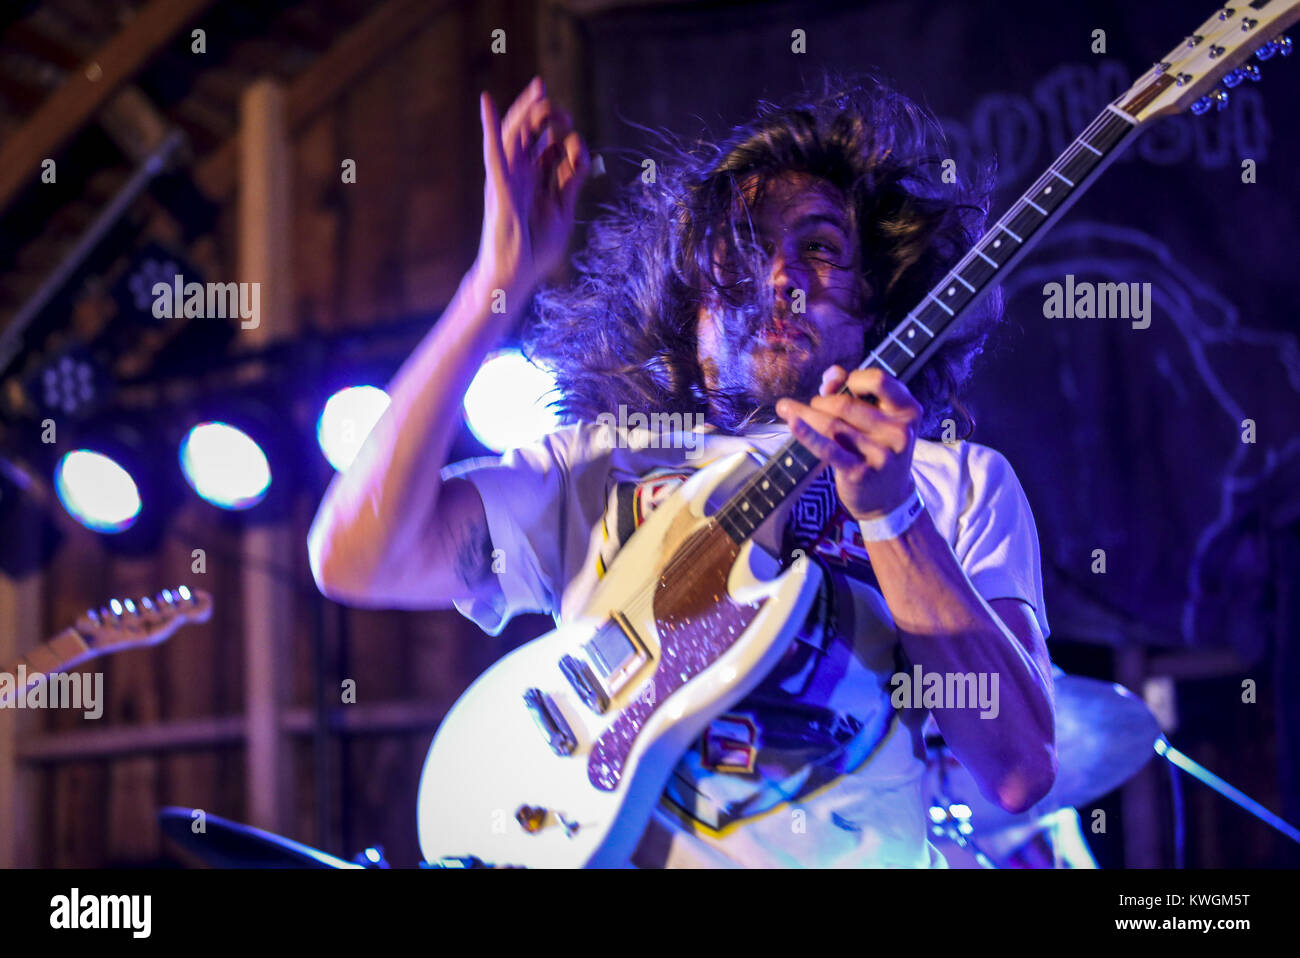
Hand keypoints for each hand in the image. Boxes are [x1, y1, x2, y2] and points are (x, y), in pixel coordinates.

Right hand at [475, 76, 589, 296]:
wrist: (515, 274)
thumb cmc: (535, 249)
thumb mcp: (563, 211)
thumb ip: (571, 182)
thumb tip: (579, 154)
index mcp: (536, 182)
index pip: (547, 147)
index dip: (561, 131)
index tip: (574, 128)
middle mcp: (520, 175)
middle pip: (531, 134)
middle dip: (544, 113)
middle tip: (559, 104)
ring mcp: (508, 177)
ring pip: (516, 134)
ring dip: (527, 111)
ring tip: (539, 90)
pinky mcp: (500, 184)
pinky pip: (493, 151)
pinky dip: (490, 125)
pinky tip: (487, 101)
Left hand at [775, 365, 921, 520]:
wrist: (889, 498)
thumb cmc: (878, 447)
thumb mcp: (878, 418)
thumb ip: (856, 391)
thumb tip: (832, 373)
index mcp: (908, 410)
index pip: (878, 380)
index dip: (852, 380)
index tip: (840, 388)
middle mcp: (899, 431)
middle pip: (846, 404)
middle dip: (822, 402)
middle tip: (814, 407)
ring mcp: (881, 454)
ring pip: (832, 425)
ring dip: (805, 414)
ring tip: (787, 409)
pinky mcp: (859, 473)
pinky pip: (827, 448)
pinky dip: (806, 434)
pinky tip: (791, 421)